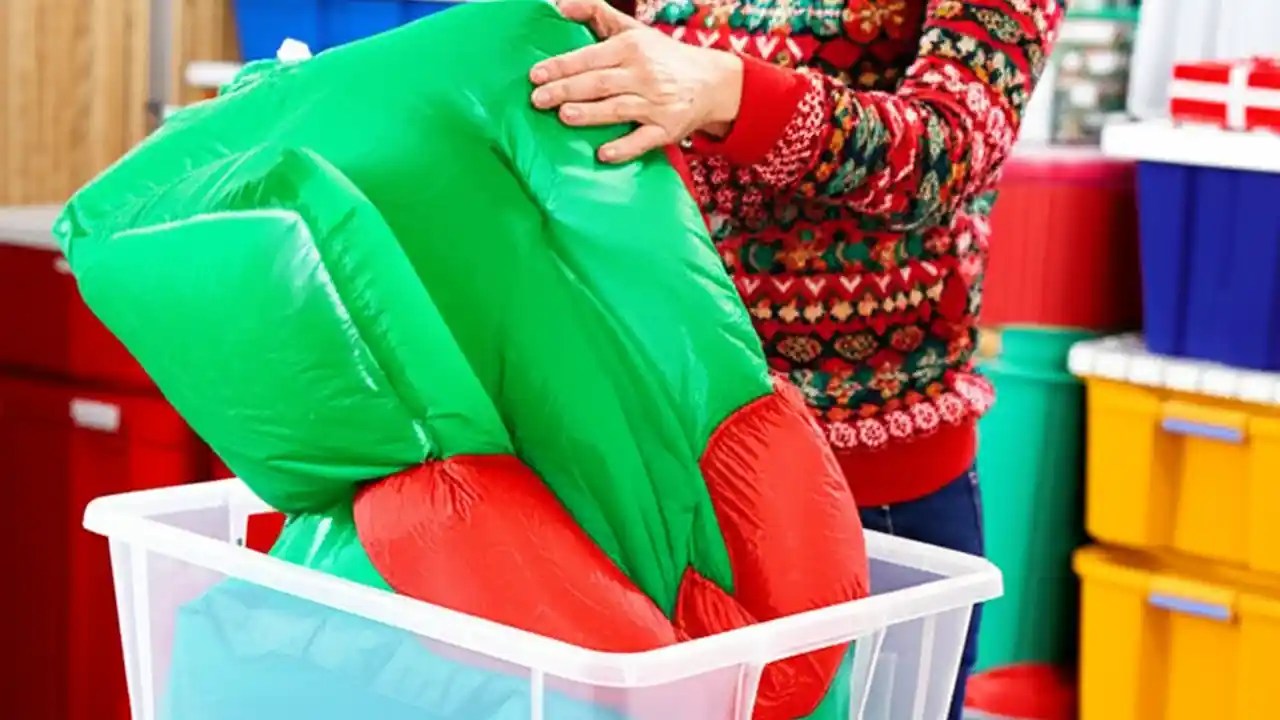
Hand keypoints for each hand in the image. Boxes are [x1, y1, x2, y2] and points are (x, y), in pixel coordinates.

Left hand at [530, 0, 742, 163]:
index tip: (536, 74)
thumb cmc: (662, 56)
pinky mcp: (667, 130)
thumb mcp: (632, 30)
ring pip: (618, 109)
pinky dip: (624, 147)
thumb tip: (558, 5)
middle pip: (600, 83)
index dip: (563, 65)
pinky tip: (603, 154)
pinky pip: (643, 140)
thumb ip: (596, 14)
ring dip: (590, 113)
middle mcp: (644, 75)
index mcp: (632, 48)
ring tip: (564, 116)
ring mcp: (656, 104)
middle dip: (567, 90)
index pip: (591, 56)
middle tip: (538, 99)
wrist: (712, 82)